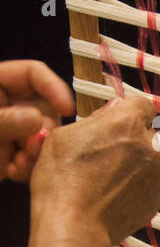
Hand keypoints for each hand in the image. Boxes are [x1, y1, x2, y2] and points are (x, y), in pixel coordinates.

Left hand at [0, 60, 74, 181]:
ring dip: (38, 152)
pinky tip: (16, 172)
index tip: (66, 107)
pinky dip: (30, 167)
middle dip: (44, 130)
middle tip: (35, 146)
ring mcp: (11, 131)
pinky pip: (35, 158)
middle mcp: (7, 105)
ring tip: (22, 164)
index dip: (53, 87)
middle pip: (44, 109)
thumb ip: (5, 120)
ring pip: (44, 137)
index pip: (32, 74)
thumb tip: (37, 120)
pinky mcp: (12, 155)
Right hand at [18, 95, 159, 246]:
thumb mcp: (64, 135)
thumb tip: (114, 110)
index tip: (117, 121)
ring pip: (148, 161)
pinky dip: (134, 188)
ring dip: (133, 165)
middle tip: (104, 153)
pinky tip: (111, 195)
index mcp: (126, 123)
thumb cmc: (62, 179)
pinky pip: (147, 186)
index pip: (143, 105)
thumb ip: (96, 119)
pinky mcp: (155, 199)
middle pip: (146, 135)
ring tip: (103, 178)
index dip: (130, 112)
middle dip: (130, 140)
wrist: (74, 223)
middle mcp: (149, 146)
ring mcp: (156, 175)